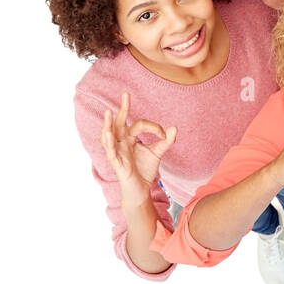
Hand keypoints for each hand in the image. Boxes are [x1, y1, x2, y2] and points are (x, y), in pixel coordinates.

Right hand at [100, 92, 175, 206]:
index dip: (154, 127)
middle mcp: (121, 143)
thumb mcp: (158, 153)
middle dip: (123, 109)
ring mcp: (117, 152)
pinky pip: (110, 152)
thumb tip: (175, 128)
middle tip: (125, 93)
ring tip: (108, 111)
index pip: (139, 125)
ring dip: (108, 124)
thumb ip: (166, 141)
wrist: (141, 190)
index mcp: (130, 138)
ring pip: (109, 136)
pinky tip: (108, 133)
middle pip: (119, 123)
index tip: (165, 135)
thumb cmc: (145, 170)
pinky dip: (108, 142)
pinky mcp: (117, 163)